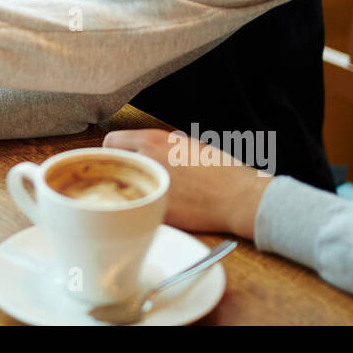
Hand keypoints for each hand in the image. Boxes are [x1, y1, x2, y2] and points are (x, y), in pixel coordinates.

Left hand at [102, 129, 272, 238]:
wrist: (240, 197)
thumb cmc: (221, 169)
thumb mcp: (188, 145)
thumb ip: (160, 147)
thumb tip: (145, 153)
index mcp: (153, 140)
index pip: (112, 142)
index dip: (115, 152)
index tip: (120, 160)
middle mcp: (146, 161)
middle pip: (115, 168)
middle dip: (124, 173)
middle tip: (137, 180)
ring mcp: (149, 186)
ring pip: (125, 190)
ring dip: (133, 192)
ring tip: (149, 196)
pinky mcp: (157, 212)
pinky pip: (139, 210)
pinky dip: (144, 211)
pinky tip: (158, 211)